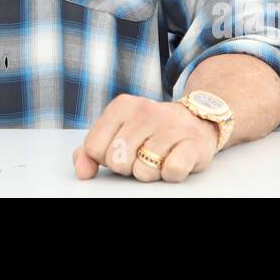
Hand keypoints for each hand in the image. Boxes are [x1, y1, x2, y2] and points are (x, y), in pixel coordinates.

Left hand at [74, 94, 219, 181]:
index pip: (94, 147)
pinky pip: (171, 172)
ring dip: (151, 172)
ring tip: (160, 156)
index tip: (121, 149)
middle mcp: (145, 111)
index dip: (106, 157)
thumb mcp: (117, 131)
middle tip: (142, 154)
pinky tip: (175, 159)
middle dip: (128, 166)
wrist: (197, 119)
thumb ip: (91, 150)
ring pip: (143, 171)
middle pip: (117, 162)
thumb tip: (82, 172)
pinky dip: (171, 174)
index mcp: (122, 106)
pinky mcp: (193, 143)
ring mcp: (171, 126)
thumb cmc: (150, 131)